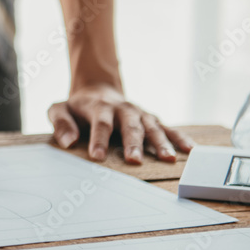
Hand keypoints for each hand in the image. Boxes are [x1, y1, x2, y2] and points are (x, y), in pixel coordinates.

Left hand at [47, 83, 194, 163]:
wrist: (97, 90)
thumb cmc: (77, 106)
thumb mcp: (59, 109)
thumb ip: (60, 122)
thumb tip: (67, 141)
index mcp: (99, 106)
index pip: (100, 123)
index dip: (99, 139)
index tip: (97, 156)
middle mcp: (122, 109)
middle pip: (129, 125)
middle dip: (132, 142)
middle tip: (134, 159)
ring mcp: (139, 113)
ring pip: (151, 126)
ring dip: (160, 142)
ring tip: (167, 158)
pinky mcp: (150, 119)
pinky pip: (168, 127)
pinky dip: (179, 137)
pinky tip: (189, 149)